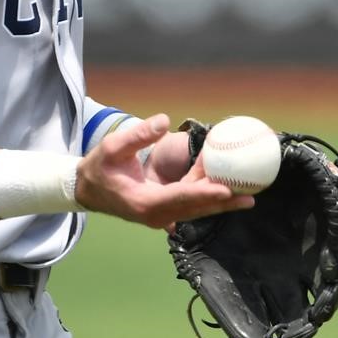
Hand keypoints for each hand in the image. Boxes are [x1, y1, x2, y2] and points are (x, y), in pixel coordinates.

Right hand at [75, 114, 253, 231]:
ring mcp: (161, 217)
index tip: (225, 190)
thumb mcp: (112, 147)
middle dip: (223, 203)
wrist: (87, 190)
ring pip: (196, 210)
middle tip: (250, 197)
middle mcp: (156, 215)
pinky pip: (190, 205)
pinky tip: (225, 184)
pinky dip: (207, 196)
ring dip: (220, 202)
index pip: (179, 197)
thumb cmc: (99, 167)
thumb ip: (139, 135)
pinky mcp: (165, 212)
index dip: (203, 193)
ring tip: (247, 195)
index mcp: (143, 202)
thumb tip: (164, 120)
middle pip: (195, 209)